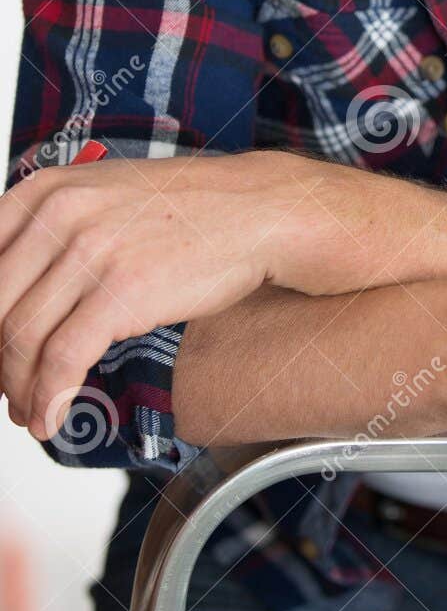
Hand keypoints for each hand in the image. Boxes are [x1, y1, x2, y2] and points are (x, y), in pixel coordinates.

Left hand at [0, 148, 326, 440]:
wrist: (256, 210)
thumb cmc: (186, 209)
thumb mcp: (102, 195)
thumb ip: (52, 228)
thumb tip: (15, 289)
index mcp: (45, 191)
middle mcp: (59, 214)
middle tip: (5, 390)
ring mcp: (90, 251)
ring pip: (20, 339)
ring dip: (17, 389)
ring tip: (27, 412)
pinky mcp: (122, 291)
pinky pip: (62, 359)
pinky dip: (47, 397)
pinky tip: (49, 418)